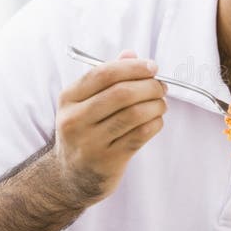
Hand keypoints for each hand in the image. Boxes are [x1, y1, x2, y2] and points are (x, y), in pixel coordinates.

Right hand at [51, 50, 167, 206]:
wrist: (72, 176)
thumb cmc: (86, 130)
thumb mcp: (86, 102)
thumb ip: (108, 77)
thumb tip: (131, 54)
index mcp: (69, 99)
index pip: (103, 73)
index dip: (133, 67)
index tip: (152, 66)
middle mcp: (75, 120)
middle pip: (121, 93)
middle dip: (149, 86)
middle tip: (161, 86)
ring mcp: (90, 143)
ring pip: (134, 114)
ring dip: (156, 105)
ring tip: (161, 103)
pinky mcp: (108, 161)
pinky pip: (140, 135)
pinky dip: (155, 123)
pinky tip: (157, 120)